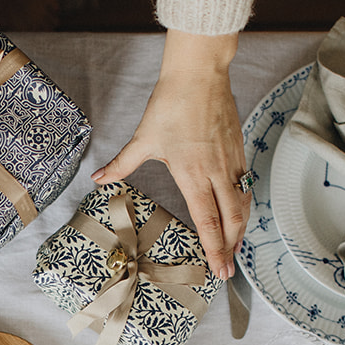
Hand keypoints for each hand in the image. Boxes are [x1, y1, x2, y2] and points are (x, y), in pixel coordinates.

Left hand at [92, 31, 248, 278]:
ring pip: (243, 204)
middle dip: (231, 248)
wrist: (199, 74)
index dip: (215, 249)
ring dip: (241, 229)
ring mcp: (232, 161)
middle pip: (232, 220)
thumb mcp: (143, 138)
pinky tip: (238, 213)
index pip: (208, 221)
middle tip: (227, 270)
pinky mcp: (239, 150)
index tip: (219, 270)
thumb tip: (99, 179)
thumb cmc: (171, 103)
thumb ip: (122, 164)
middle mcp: (217, 172)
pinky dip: (244, 205)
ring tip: (235, 248)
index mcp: (193, 174)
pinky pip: (245, 185)